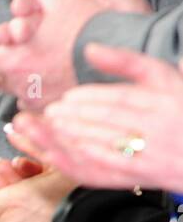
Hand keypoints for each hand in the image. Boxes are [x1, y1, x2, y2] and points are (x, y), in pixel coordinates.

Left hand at [6, 44, 182, 192]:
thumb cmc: (179, 108)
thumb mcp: (162, 76)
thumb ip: (128, 62)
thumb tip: (90, 48)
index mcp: (165, 99)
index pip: (122, 97)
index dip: (90, 97)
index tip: (68, 97)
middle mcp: (160, 125)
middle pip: (110, 119)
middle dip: (76, 116)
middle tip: (51, 112)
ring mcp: (153, 152)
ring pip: (108, 142)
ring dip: (75, 136)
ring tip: (52, 128)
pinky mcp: (145, 173)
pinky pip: (112, 166)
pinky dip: (88, 157)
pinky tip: (70, 150)